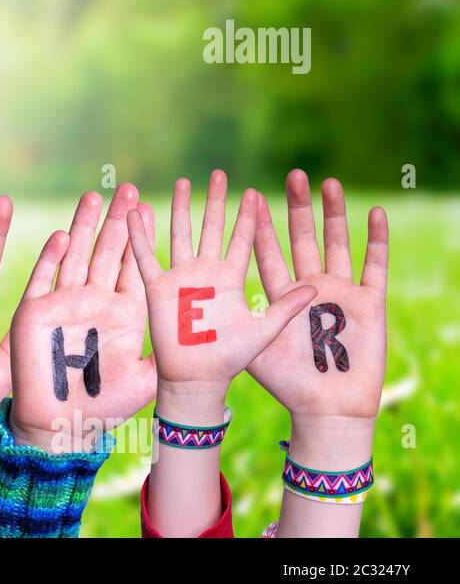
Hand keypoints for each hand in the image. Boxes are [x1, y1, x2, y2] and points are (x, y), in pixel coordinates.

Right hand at [8, 184, 156, 451]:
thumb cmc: (105, 407)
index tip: (154, 206)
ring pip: (76, 256)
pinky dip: (53, 258)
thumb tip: (211, 341)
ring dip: (85, 227)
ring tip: (95, 197)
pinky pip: (45, 279)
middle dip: (117, 220)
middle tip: (128, 188)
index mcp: (123, 312)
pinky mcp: (35, 313)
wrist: (61, 426)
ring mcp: (64, 304)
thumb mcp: (148, 380)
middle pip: (106, 252)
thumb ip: (175, 356)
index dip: (143, 236)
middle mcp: (94, 302)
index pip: (135, 265)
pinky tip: (63, 236)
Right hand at [127, 170, 315, 419]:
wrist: (197, 379)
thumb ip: (287, 307)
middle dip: (215, 201)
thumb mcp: (265, 330)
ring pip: (180, 234)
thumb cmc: (231, 359)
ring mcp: (180, 278)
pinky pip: (145, 257)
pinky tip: (134, 213)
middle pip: (210, 228)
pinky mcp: (157, 288)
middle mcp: (205, 273)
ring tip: (183, 182)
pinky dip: (138, 235)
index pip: (241, 239)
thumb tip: (317, 287)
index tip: (253, 192)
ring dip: (179, 208)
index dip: (247, 217)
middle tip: (220, 173)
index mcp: (231, 279)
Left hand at [249, 172, 387, 421]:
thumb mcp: (255, 344)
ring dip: (333, 214)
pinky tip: (374, 213)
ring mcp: (339, 292)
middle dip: (296, 207)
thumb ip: (237, 314)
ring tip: (328, 183)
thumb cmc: (286, 382)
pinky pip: (374, 266)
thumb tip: (206, 289)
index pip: (264, 252)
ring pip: (336, 243)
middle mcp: (308, 287)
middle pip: (301, 238)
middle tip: (293, 174)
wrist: (325, 409)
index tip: (248, 196)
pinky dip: (377, 240)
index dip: (257, 225)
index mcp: (280, 294)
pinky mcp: (369, 303)